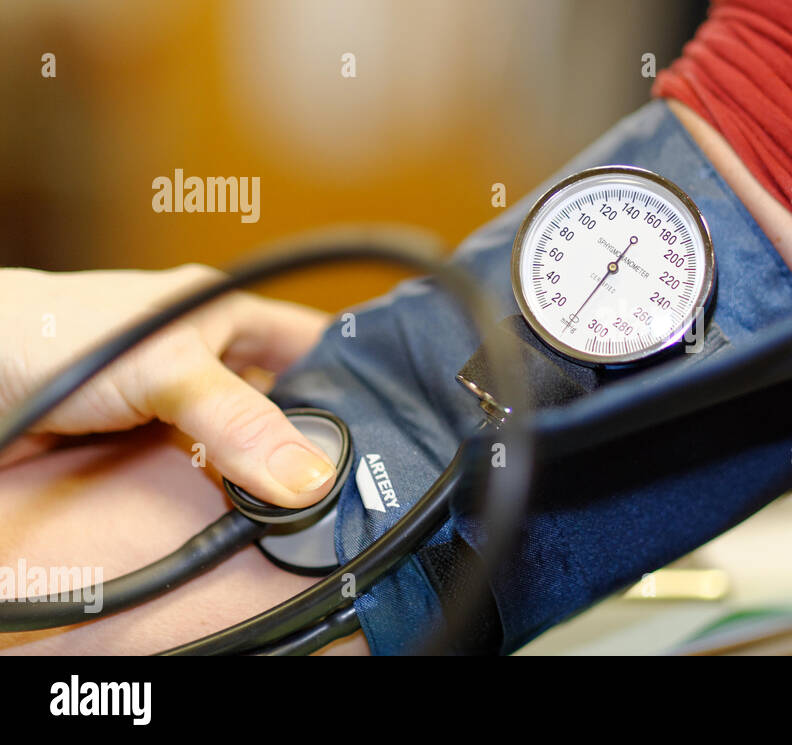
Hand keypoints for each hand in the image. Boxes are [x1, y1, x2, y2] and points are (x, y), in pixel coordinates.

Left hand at [0, 264, 336, 506]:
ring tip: (314, 510)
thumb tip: (309, 477)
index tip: (396, 418)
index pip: (315, 343)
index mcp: (229, 317)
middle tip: (356, 481)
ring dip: (270, 480)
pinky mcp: (150, 459)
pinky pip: (208, 485)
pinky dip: (228, 505)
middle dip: (317, 441)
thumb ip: (238, 421)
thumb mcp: (167, 369)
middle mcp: (212, 364)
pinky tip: (252, 523)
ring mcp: (181, 414)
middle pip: (289, 406)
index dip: (356, 374)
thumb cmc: (54, 335)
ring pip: (251, 451)